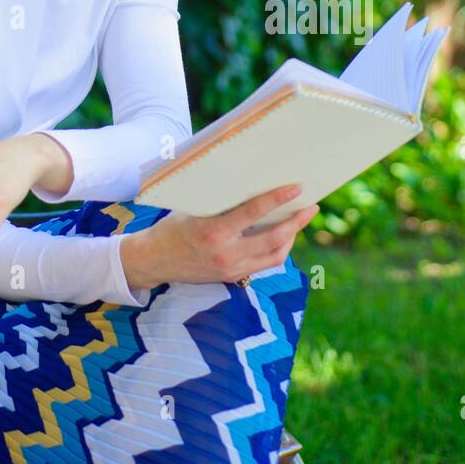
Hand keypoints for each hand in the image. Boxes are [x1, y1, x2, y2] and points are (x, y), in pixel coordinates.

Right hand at [122, 184, 319, 288]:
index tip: (297, 187)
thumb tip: (254, 185)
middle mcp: (225, 255)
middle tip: (311, 207)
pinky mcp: (231, 278)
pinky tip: (282, 236)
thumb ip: (223, 204)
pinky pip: (263, 264)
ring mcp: (230, 270)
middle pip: (274, 239)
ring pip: (274, 256)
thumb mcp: (195, 210)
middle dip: (297, 222)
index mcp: (214, 232)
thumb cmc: (172, 227)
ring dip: (291, 238)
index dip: (279, 199)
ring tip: (300, 221)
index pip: (254, 213)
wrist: (152, 261)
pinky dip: (276, 250)